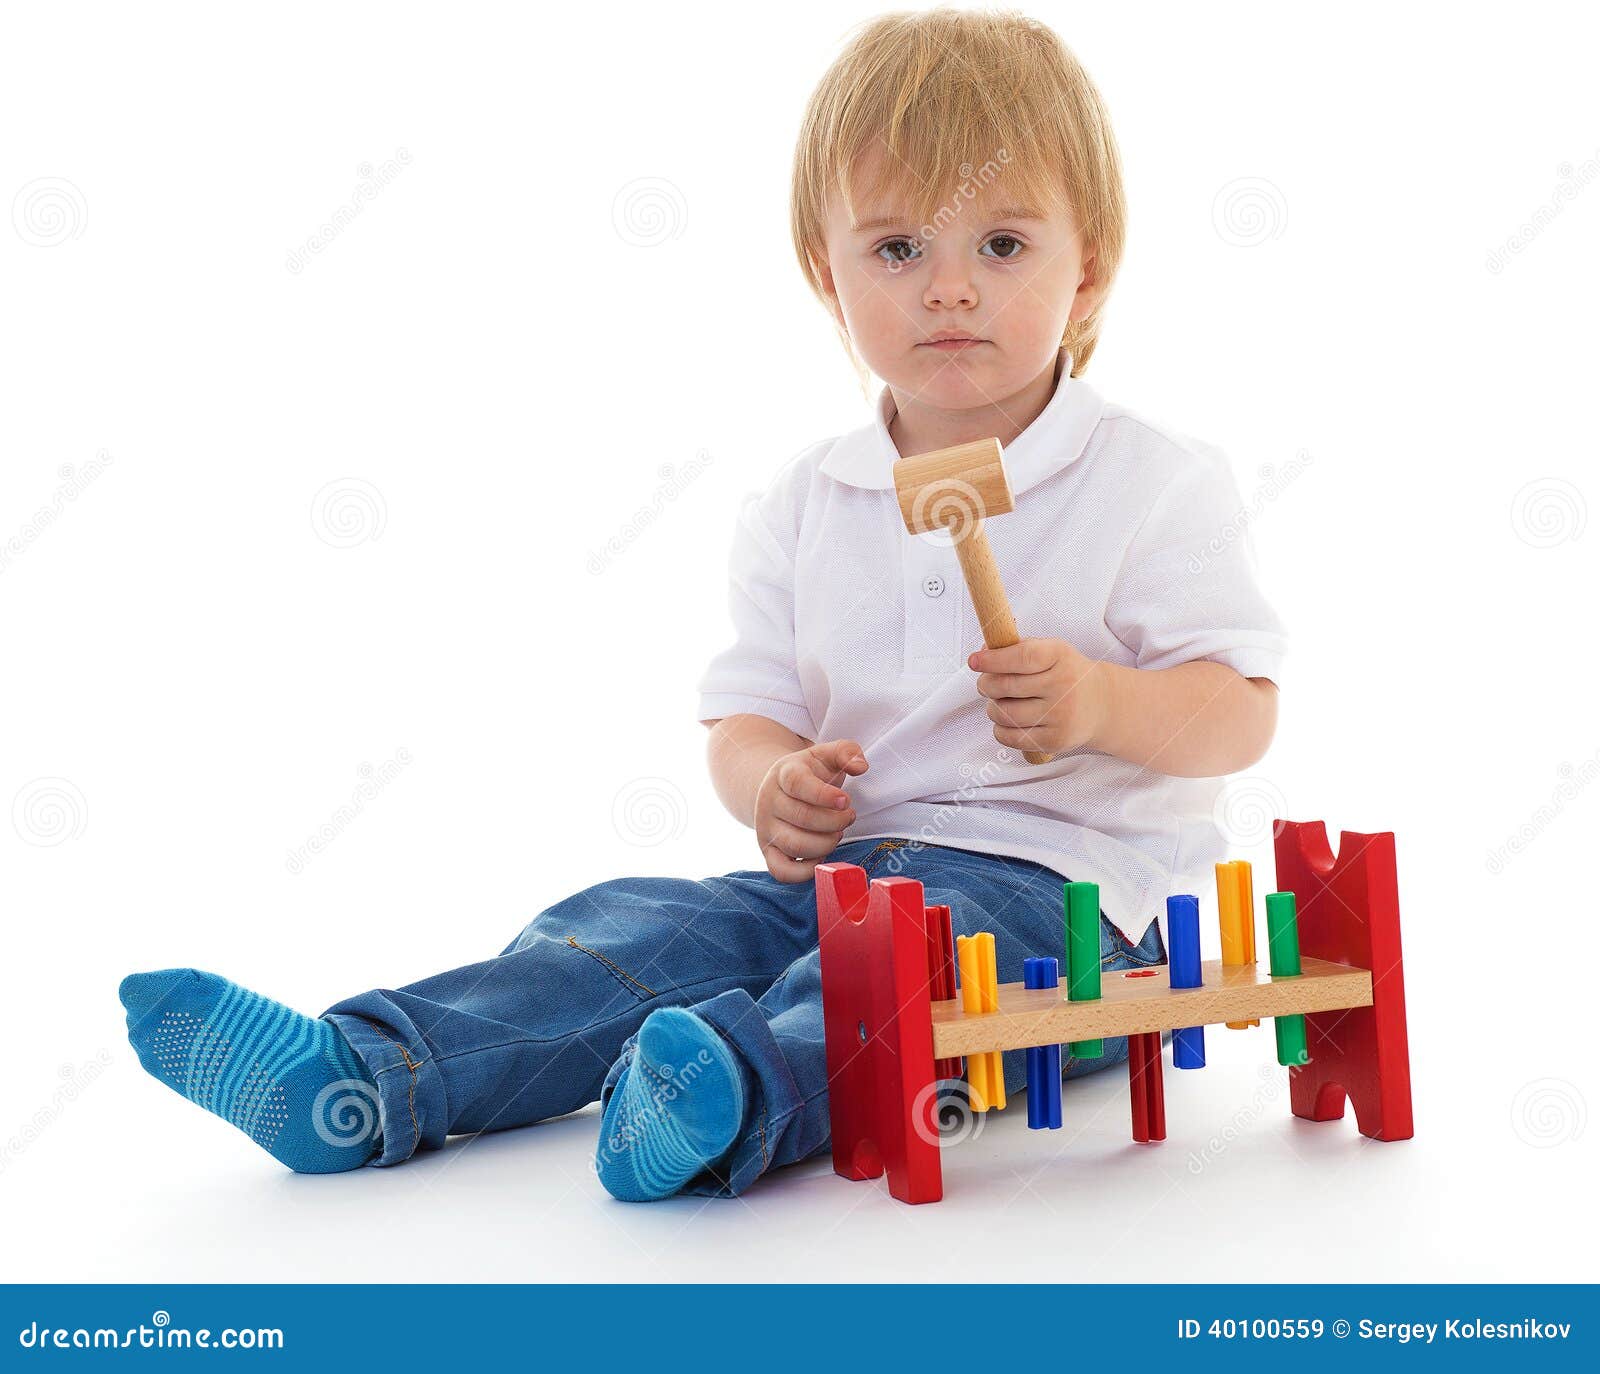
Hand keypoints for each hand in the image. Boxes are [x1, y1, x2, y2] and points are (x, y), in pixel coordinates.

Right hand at [754, 738, 868, 882]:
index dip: (825, 795)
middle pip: (803, 818)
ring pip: (795, 846)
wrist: (778, 789)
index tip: (846, 801)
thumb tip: (860, 766)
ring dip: (826, 844)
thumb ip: (847, 751)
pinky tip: (821, 857)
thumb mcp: (826, 754)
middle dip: (836, 821)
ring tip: (837, 833)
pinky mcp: (768, 852)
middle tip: (849, 817)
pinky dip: (804, 872)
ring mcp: (766, 829)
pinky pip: (781, 871)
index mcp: (784, 774)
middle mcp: (769, 801)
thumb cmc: (810, 773)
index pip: (799, 785)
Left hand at [969, 638, 1108, 758]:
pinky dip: (1000, 729)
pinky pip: (1011, 738)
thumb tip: (983, 651)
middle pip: (1006, 686)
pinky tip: (1007, 722)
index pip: (1021, 657)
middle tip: (985, 684)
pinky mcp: (1054, 740)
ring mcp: (1060, 715)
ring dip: (993, 708)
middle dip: (986, 685)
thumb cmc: (1067, 674)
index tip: (974, 661)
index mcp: (1060, 656)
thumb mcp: (1051, 651)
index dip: (992, 659)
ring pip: (1004, 714)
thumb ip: (1017, 648)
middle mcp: (1063, 686)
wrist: (1101, 704)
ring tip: (1000, 703)